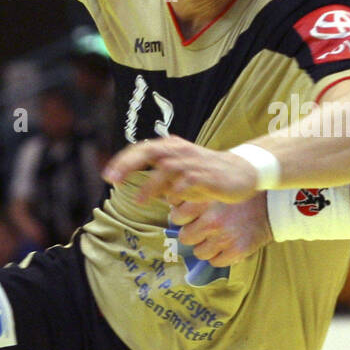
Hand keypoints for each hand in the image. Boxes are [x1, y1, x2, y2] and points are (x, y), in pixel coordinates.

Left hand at [104, 137, 258, 203]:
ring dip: (150, 185)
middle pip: (148, 152)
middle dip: (128, 165)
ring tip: (139, 200)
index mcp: (172, 147)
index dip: (123, 161)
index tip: (108, 176)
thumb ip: (161, 174)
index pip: (141, 149)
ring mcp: (193, 162)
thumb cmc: (207, 173)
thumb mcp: (182, 169)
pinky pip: (187, 183)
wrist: (242, 171)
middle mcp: (179, 151)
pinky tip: (170, 202)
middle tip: (113, 180)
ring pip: (166, 168)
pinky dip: (176, 192)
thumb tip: (140, 187)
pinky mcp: (206, 176)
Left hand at [170, 196, 271, 266]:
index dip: (183, 218)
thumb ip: (193, 197)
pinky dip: (220, 256)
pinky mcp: (236, 251)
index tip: (191, 217)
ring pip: (199, 252)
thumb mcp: (215, 189)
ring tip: (219, 236)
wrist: (271, 208)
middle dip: (194, 234)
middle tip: (207, 227)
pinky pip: (215, 262)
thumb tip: (172, 208)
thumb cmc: (239, 198)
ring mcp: (224, 237)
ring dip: (206, 246)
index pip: (176, 217)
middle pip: (185, 237)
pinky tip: (228, 244)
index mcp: (204, 202)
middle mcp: (212, 220)